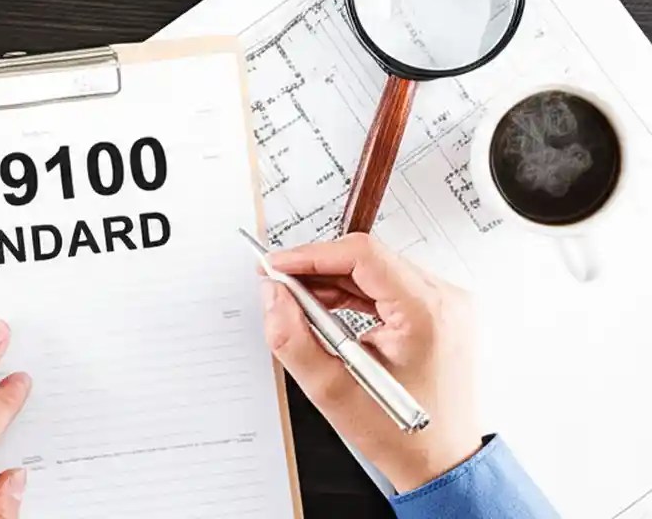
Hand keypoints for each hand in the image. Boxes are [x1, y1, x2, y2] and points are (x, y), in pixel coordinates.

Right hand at [260, 234, 481, 491]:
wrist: (443, 463)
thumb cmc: (400, 436)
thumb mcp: (333, 391)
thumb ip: (293, 339)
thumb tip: (272, 295)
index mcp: (426, 313)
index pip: (363, 256)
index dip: (311, 255)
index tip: (277, 265)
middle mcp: (445, 300)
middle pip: (369, 259)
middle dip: (318, 268)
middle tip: (279, 285)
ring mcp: (446, 305)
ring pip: (376, 270)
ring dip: (333, 281)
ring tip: (299, 303)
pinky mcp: (438, 313)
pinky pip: (388, 286)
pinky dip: (353, 293)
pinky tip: (328, 310)